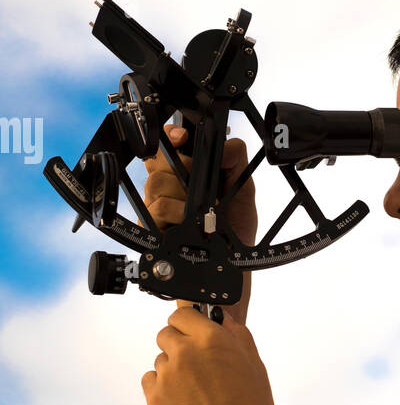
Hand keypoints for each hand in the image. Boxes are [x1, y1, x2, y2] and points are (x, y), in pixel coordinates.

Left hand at [141, 306, 278, 404]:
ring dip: (173, 368)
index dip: (189, 323)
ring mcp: (167, 376)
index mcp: (212, 339)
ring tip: (195, 391)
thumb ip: (238, 337)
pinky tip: (181, 401)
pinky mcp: (153, 398)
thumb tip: (223, 320)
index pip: (183, 313)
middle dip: (178, 344)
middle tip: (195, 364)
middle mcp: (185, 352)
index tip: (193, 332)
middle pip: (166, 334)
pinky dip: (162, 387)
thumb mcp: (255, 368)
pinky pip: (150, 381)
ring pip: (160, 360)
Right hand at [142, 120, 257, 318]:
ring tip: (197, 213)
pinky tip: (188, 224)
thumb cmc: (236, 230)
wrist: (230, 268)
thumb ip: (237, 160)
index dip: (171, 136)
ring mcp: (155, 207)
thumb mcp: (245, 192)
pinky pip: (157, 207)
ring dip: (182, 197)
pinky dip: (177, 214)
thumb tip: (225, 144)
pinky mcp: (149, 227)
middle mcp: (168, 188)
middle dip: (183, 171)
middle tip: (201, 189)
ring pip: (156, 184)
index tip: (182, 138)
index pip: (168, 144)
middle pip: (159, 162)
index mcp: (188, 174)